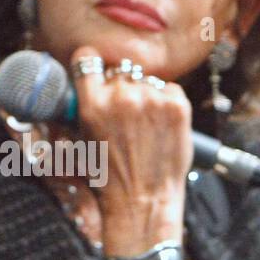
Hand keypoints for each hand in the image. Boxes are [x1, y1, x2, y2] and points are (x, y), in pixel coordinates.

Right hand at [70, 45, 193, 255]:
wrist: (143, 200)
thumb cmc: (110, 176)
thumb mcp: (83, 138)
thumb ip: (85, 106)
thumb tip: (86, 84)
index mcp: (92, 104)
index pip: (87, 59)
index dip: (90, 63)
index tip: (94, 68)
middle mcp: (121, 97)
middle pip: (118, 72)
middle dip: (119, 88)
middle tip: (123, 114)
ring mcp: (152, 100)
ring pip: (145, 81)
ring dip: (144, 95)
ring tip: (144, 124)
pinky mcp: (177, 106)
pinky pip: (169, 89)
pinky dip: (166, 101)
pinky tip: (160, 123)